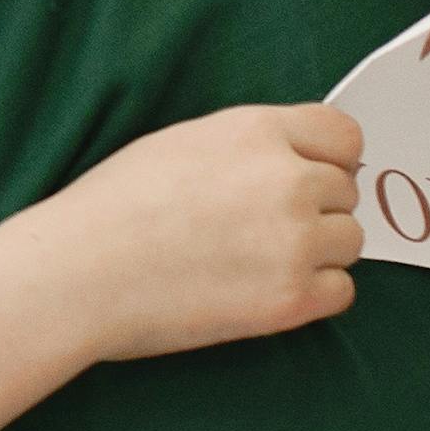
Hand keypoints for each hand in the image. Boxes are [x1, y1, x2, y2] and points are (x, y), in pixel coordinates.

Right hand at [6, 103, 364, 362]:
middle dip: (316, 208)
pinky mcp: (291, 299)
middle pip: (346, 191)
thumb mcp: (184, 143)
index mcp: (257, 131)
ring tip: (260, 260)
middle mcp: (288, 179)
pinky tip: (267, 289)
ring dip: (318, 251)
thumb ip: (250, 146)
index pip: (344, 136)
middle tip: (262, 229)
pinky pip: (342, 290)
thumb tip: (298, 162)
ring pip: (350, 241)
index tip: (309, 177)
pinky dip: (314, 293)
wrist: (79, 273)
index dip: (329, 159)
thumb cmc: (114, 207)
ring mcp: (294, 241)